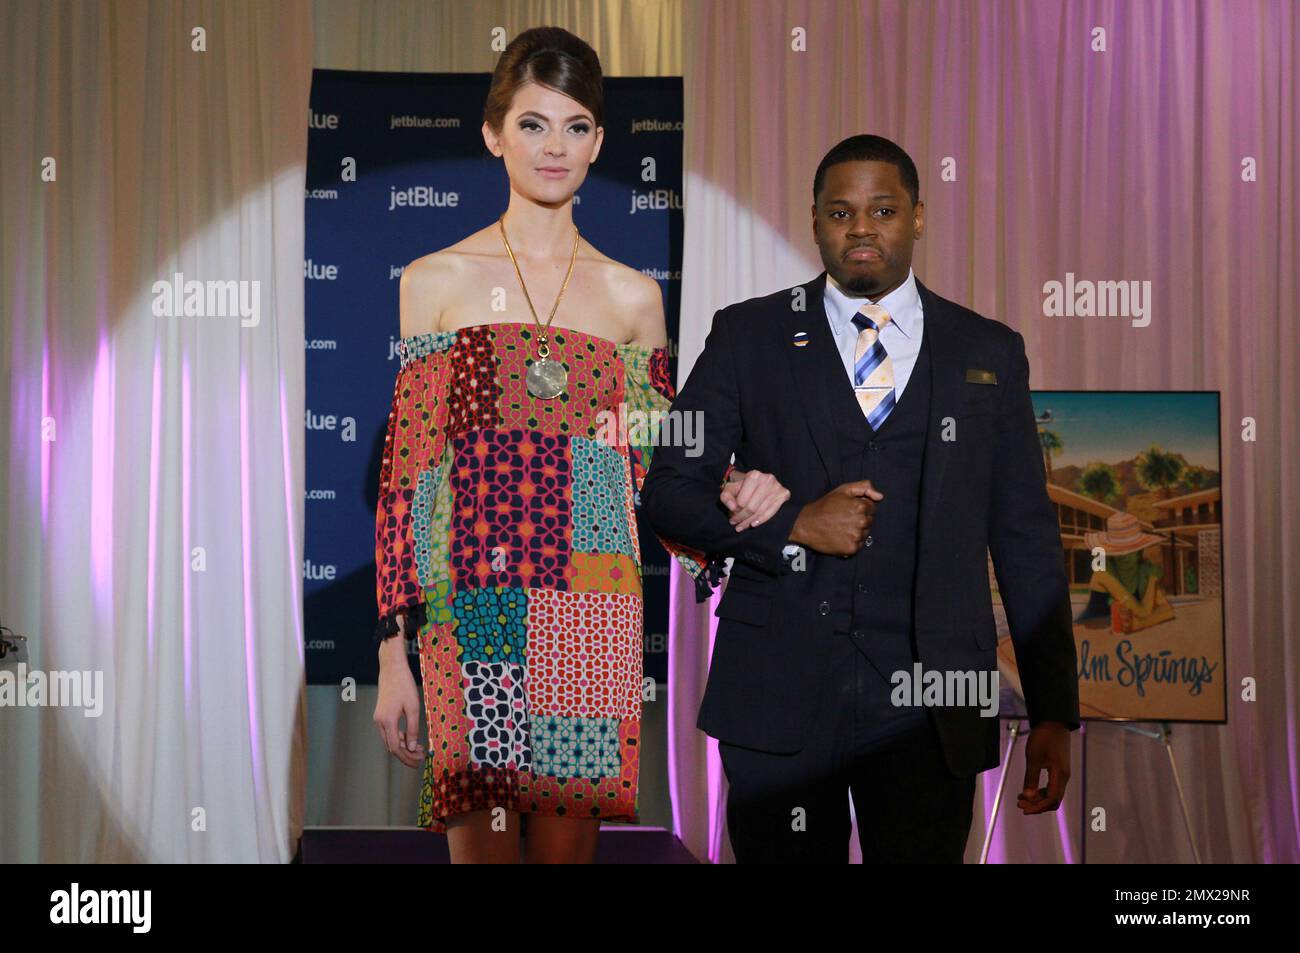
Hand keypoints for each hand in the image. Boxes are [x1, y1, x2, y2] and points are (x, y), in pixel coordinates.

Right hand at [373, 625, 424, 767]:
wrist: (392, 669)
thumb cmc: (404, 685)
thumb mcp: (413, 707)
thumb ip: (413, 729)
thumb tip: (413, 747)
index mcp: (387, 721)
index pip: (396, 748)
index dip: (407, 757)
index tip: (418, 762)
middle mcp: (379, 722)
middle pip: (391, 747)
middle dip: (406, 755)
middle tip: (421, 757)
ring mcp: (378, 718)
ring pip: (389, 740)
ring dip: (403, 747)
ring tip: (419, 749)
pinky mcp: (380, 715)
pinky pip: (388, 732)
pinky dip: (399, 738)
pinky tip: (410, 738)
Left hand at [721, 468, 791, 530]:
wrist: (756, 481)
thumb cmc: (742, 486)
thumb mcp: (730, 489)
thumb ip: (726, 497)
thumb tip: (732, 507)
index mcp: (754, 475)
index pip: (742, 501)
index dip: (735, 511)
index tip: (731, 514)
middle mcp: (768, 479)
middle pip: (752, 508)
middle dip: (742, 518)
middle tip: (735, 524)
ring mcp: (777, 487)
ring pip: (761, 512)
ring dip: (749, 522)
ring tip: (741, 527)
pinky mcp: (784, 494)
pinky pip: (771, 512)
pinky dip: (761, 520)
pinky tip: (753, 524)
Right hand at [787, 480, 884, 555]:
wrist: (806, 524)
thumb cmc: (825, 506)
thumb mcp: (843, 490)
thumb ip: (865, 487)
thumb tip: (880, 497)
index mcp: (861, 506)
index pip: (872, 508)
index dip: (861, 508)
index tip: (848, 509)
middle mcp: (861, 521)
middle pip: (870, 521)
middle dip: (859, 519)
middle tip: (843, 519)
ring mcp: (856, 536)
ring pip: (865, 534)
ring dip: (857, 531)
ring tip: (841, 528)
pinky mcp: (852, 548)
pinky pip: (859, 545)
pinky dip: (852, 542)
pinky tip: (840, 537)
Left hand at [1017, 721, 1070, 813]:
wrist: (1053, 722)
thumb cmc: (1044, 737)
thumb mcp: (1034, 757)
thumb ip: (1031, 777)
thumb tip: (1027, 796)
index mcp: (1059, 775)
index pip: (1052, 799)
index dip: (1038, 807)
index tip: (1024, 809)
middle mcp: (1063, 777)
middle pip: (1053, 800)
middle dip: (1037, 805)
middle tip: (1020, 804)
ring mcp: (1062, 773)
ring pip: (1052, 794)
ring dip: (1038, 799)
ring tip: (1021, 798)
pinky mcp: (1058, 769)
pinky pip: (1051, 786)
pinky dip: (1040, 791)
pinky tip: (1028, 790)